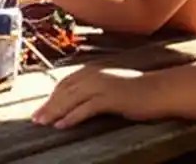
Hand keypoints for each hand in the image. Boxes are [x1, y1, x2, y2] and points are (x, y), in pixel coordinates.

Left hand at [31, 66, 147, 127]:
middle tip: (35, 119)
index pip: (65, 83)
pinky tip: (62, 125)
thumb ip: (94, 88)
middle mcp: (94, 74)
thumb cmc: (137, 90)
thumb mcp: (111, 85)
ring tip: (43, 123)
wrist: (160, 90)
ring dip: (55, 111)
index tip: (42, 108)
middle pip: (64, 91)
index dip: (52, 96)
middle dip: (49, 105)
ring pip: (71, 99)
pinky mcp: (110, 97)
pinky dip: (72, 117)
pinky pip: (86, 108)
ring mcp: (102, 85)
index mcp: (92, 70)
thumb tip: (77, 100)